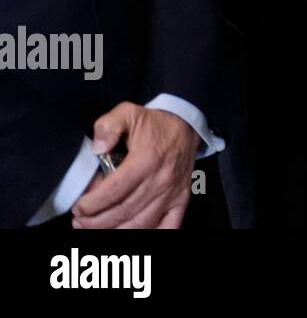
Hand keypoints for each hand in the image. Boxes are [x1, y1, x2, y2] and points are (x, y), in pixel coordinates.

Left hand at [72, 103, 199, 228]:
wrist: (186, 126)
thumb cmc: (154, 123)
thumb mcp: (128, 113)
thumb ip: (109, 126)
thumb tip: (98, 148)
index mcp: (146, 160)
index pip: (114, 191)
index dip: (91, 204)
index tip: (78, 208)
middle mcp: (160, 180)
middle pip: (123, 212)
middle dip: (95, 222)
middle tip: (79, 222)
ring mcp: (172, 194)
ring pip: (140, 224)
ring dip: (114, 232)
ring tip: (94, 230)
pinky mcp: (181, 201)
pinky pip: (168, 227)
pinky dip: (151, 236)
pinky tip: (129, 234)